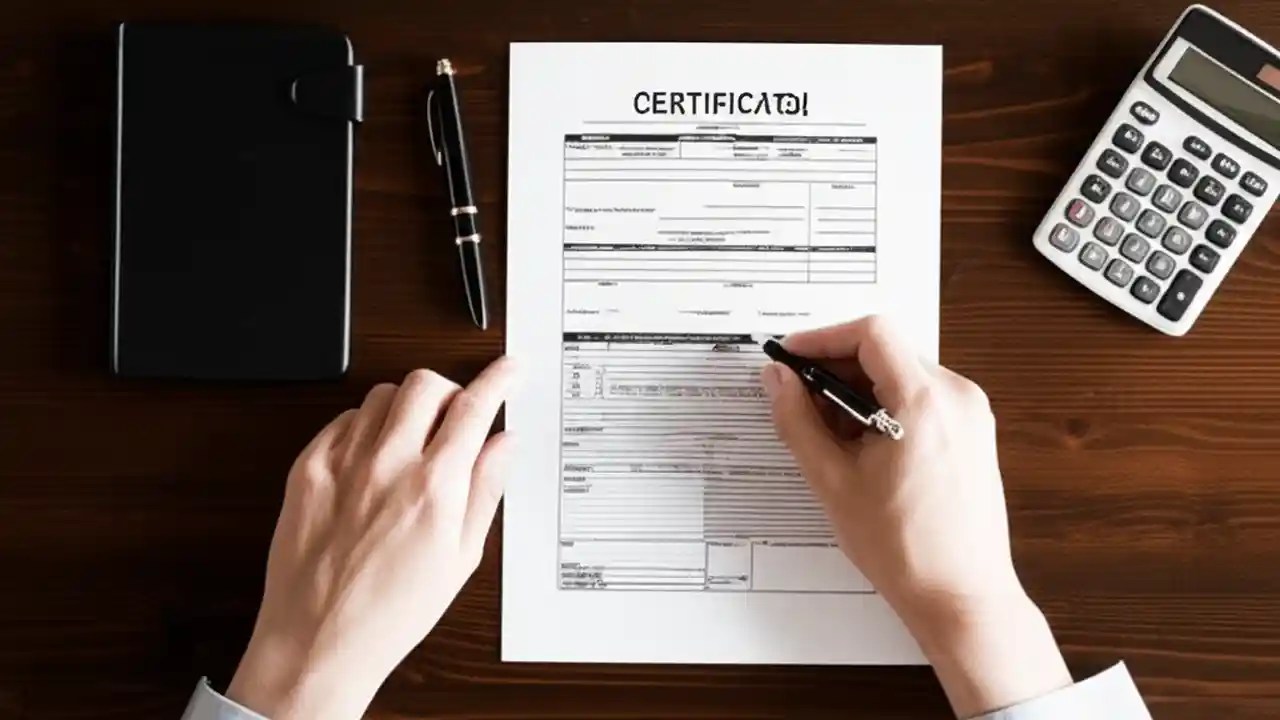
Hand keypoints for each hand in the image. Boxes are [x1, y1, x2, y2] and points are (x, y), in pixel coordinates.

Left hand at [226, 358, 518, 719]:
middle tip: (456, 414)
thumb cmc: (391, 612)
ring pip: (382, 394)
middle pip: (426, 384)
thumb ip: (485, 490)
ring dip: (407, 405)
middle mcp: (388, 464)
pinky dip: (365, 426)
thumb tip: (504, 445)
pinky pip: (343, 420)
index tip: (509, 368)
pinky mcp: (307, 470)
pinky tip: (373, 456)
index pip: (474, 407)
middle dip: (450, 390)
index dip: (498, 379)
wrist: (320, 641)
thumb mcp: (461, 557)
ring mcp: (343, 463)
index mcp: (434, 487)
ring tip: (412, 439)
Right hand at [761, 317, 1069, 717]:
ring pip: (902, 373)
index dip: (822, 338)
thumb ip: (797, 420)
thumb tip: (778, 381)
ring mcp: (971, 413)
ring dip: (860, 390)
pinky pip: (923, 397)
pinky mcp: (974, 432)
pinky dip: (886, 406)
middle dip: (836, 369)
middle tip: (799, 400)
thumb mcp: (832, 480)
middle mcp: (956, 396)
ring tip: (830, 434)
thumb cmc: (905, 548)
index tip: (791, 358)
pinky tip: (862, 446)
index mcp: (924, 401)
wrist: (960, 594)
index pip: (870, 333)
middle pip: (886, 350)